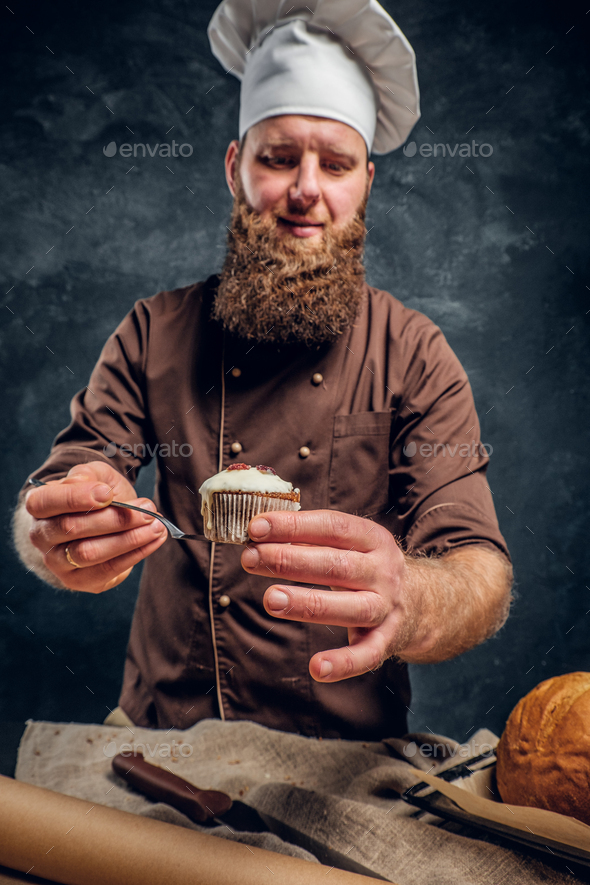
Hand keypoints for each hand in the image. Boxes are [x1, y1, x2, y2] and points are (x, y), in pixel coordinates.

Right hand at [25, 461, 166, 592]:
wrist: (100, 520)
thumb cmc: (95, 494)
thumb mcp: (94, 475)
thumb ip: (89, 474)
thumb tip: (84, 483)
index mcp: (39, 506)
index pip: (44, 502)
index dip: (75, 498)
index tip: (108, 494)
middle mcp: (41, 536)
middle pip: (71, 528)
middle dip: (114, 519)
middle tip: (147, 510)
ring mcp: (57, 563)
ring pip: (88, 553)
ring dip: (128, 539)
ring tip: (155, 526)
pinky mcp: (79, 581)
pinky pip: (107, 570)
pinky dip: (135, 554)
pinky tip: (154, 540)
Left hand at [240, 510, 417, 682]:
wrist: (421, 602)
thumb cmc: (366, 566)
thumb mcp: (350, 544)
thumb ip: (311, 538)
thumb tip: (259, 534)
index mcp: (372, 539)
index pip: (332, 526)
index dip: (294, 525)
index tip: (256, 527)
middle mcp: (382, 571)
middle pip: (336, 565)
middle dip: (290, 560)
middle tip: (251, 558)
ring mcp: (386, 607)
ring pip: (349, 608)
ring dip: (308, 604)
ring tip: (270, 600)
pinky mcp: (386, 641)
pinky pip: (367, 655)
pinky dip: (344, 663)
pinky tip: (316, 668)